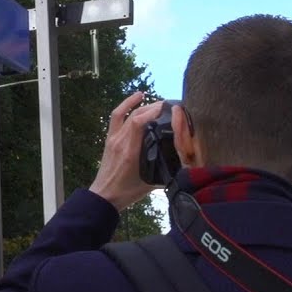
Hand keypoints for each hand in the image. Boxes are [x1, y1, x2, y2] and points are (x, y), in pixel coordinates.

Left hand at [89, 92, 162, 210]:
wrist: (104, 196)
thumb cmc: (127, 192)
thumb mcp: (151, 184)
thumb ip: (166, 171)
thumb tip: (186, 162)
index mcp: (130, 152)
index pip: (140, 122)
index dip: (154, 112)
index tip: (171, 110)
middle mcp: (121, 141)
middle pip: (137, 115)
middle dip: (154, 107)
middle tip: (171, 107)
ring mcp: (114, 138)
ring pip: (128, 113)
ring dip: (143, 105)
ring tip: (158, 102)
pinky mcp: (110, 138)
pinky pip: (117, 116)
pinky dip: (127, 103)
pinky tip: (138, 96)